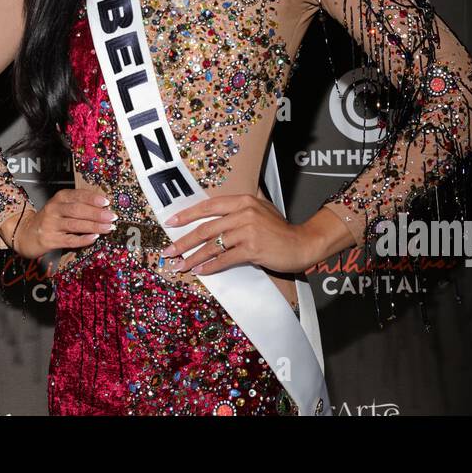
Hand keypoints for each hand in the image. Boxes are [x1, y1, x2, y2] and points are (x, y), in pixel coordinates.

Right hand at [9, 187, 116, 259]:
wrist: (25, 234)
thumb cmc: (50, 219)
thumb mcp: (60, 207)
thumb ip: (78, 205)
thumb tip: (103, 207)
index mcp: (58, 198)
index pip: (77, 195)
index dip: (93, 198)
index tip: (107, 201)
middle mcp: (53, 209)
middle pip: (78, 210)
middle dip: (97, 213)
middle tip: (112, 216)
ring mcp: (51, 225)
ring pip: (75, 224)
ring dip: (94, 226)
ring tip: (109, 228)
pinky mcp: (50, 240)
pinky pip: (70, 240)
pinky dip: (83, 239)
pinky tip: (94, 238)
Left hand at [158, 194, 317, 275]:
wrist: (302, 243)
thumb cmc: (279, 229)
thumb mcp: (260, 210)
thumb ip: (237, 211)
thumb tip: (210, 219)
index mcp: (243, 201)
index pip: (208, 206)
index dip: (187, 215)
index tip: (170, 222)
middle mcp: (244, 213)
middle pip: (205, 228)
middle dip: (183, 241)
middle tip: (168, 251)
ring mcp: (248, 231)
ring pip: (212, 246)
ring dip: (193, 257)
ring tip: (180, 265)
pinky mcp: (252, 249)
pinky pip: (225, 259)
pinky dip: (211, 266)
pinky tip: (200, 271)